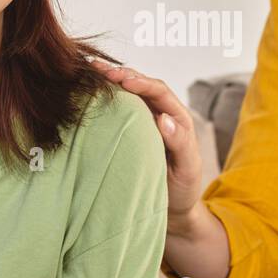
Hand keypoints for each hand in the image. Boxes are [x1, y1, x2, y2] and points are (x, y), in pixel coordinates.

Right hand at [84, 55, 202, 227]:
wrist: (175, 209)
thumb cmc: (184, 189)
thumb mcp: (187, 168)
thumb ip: (179, 144)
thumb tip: (164, 119)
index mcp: (178, 119)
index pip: (159, 92)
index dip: (141, 83)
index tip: (122, 80)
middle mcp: (162, 115)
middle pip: (142, 86)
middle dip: (120, 74)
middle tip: (97, 68)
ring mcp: (145, 123)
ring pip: (129, 95)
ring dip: (111, 82)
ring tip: (89, 71)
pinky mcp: (132, 133)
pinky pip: (120, 111)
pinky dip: (106, 99)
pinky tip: (89, 93)